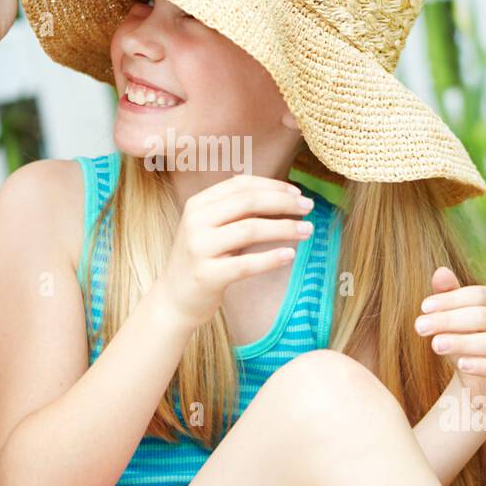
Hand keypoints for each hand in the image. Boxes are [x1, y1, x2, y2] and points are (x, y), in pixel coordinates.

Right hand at [152, 174, 314, 330]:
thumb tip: (286, 197)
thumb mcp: (213, 229)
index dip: (273, 186)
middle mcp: (195, 221)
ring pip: (250, 229)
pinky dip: (271, 258)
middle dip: (284, 202)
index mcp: (197, 204)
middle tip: (310, 208)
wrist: (174, 300)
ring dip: (284, 228)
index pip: (240, 184)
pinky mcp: (207, 275)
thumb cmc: (203, 261)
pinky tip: (291, 255)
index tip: (298, 194)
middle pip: (248, 202)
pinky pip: (246, 264)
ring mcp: (199, 248)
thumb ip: (238, 212)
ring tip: (308, 231)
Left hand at [415, 267, 485, 410]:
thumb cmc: (469, 346)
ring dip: (462, 342)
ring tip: (435, 345)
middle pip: (484, 316)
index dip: (450, 299)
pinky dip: (482, 366)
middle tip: (420, 327)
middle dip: (449, 321)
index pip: (479, 295)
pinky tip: (461, 364)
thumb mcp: (456, 322)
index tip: (423, 308)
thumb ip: (450, 297)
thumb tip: (440, 271)